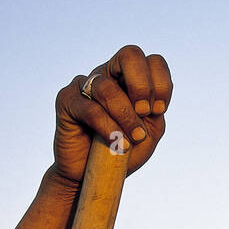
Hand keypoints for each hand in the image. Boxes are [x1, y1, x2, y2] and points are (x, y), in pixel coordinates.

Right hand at [53, 44, 171, 184]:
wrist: (92, 174)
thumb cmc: (123, 150)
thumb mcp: (149, 132)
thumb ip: (155, 113)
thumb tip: (147, 101)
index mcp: (130, 78)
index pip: (152, 61)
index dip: (161, 84)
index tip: (159, 111)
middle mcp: (108, 74)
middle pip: (130, 54)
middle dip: (143, 85)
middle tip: (145, 111)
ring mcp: (85, 84)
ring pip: (108, 88)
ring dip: (126, 116)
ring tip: (134, 138)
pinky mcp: (67, 100)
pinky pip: (90, 108)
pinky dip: (108, 127)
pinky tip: (117, 143)